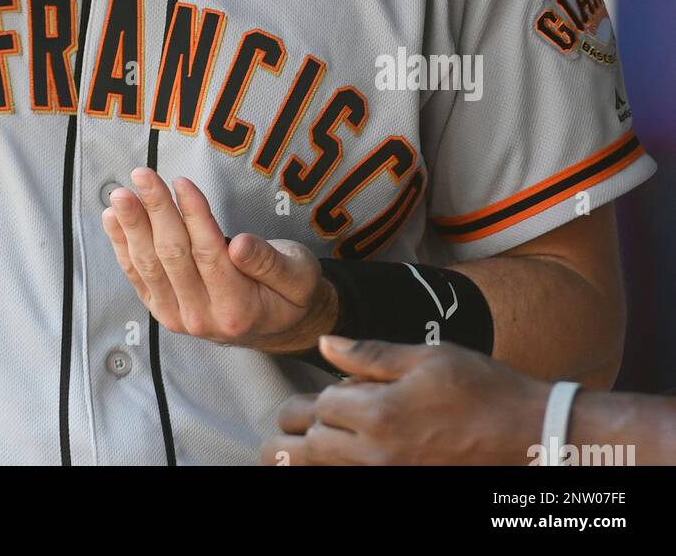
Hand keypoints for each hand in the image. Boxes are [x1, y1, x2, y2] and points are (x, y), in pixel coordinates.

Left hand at [101, 168, 337, 353]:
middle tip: (143, 175)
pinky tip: (112, 219)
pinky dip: (122, 246)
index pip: (208, 253)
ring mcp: (179, 317)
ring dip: (132, 226)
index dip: (193, 215)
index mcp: (238, 308)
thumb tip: (239, 245)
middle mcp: (203, 317)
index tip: (181, 182)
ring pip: (149, 265)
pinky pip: (137, 276)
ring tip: (121, 194)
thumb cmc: (290, 293)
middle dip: (155, 211)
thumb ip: (269, 262)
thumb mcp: (298, 276)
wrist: (278, 328)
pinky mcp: (164, 309)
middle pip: (173, 256)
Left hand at [260, 336, 550, 465]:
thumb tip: (326, 344)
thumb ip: (370, 355)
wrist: (533, 439)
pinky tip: (340, 459)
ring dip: (310, 457)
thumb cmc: (485, 391)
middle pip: (309, 447)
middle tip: (300, 419)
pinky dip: (337, 471)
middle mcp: (377, 456)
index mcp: (381, 414)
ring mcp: (389, 480)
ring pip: (323, 472)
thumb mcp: (428, 357)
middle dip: (301, 429)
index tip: (335, 392)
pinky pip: (352, 484)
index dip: (323, 395)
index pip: (321, 405)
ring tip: (304, 444)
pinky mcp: (402, 491)